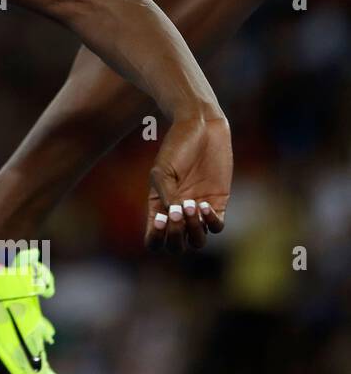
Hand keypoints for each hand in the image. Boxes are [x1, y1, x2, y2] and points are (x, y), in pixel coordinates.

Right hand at [145, 116, 231, 252]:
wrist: (201, 127)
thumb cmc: (176, 146)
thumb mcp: (163, 170)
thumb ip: (167, 195)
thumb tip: (173, 218)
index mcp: (158, 207)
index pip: (154, 239)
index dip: (156, 238)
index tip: (161, 219)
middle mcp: (178, 213)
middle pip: (176, 245)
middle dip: (176, 237)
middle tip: (177, 214)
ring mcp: (198, 210)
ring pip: (197, 240)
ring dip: (194, 230)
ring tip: (192, 205)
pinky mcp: (218, 203)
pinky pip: (216, 226)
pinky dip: (211, 222)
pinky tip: (205, 206)